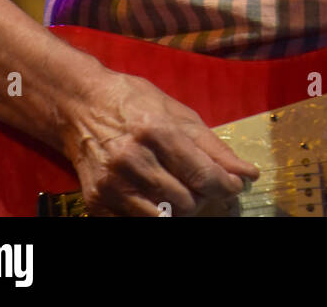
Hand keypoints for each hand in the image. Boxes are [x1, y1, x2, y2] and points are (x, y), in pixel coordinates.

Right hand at [61, 69, 260, 215]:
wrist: (80, 106)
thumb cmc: (133, 102)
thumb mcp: (176, 112)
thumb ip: (212, 146)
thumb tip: (246, 173)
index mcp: (155, 130)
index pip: (201, 174)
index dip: (225, 186)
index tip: (235, 187)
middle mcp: (132, 159)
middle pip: (186, 202)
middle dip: (203, 197)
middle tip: (203, 186)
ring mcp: (111, 184)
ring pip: (164, 218)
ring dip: (181, 209)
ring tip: (182, 190)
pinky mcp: (96, 202)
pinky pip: (136, 223)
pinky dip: (154, 214)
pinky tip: (155, 195)